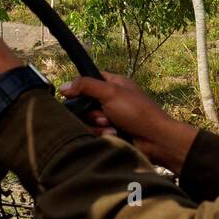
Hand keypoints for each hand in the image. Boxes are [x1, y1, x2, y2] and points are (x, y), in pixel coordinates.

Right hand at [61, 73, 197, 171]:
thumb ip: (86, 86)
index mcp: (113, 83)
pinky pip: (94, 132)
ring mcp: (110, 116)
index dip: (79, 88)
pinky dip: (102, 133)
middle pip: (84, 103)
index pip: (88, 80)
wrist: (155, 139)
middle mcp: (110, 98)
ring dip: (97, 124)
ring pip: (87, 119)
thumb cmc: (137, 111)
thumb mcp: (111, 92)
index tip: (72, 96)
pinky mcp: (109, 132)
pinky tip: (113, 135)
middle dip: (91, 112)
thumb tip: (64, 87)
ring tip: (111, 126)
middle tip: (103, 115)